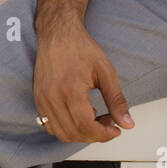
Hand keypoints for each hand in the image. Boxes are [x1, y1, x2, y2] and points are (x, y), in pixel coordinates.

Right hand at [32, 25, 134, 143]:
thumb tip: (127, 124)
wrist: (57, 32)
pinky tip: (79, 115)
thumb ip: (116, 100)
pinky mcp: (38, 99)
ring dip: (81, 134)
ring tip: (94, 118)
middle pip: (74, 133)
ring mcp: (42, 99)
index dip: (104, 134)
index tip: (116, 129)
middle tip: (108, 122)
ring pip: (62, 134)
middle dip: (95, 134)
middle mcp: (52, 97)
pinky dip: (66, 128)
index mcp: (70, 89)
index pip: (86, 127)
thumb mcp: (105, 71)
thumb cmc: (80, 47)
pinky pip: (50, 126)